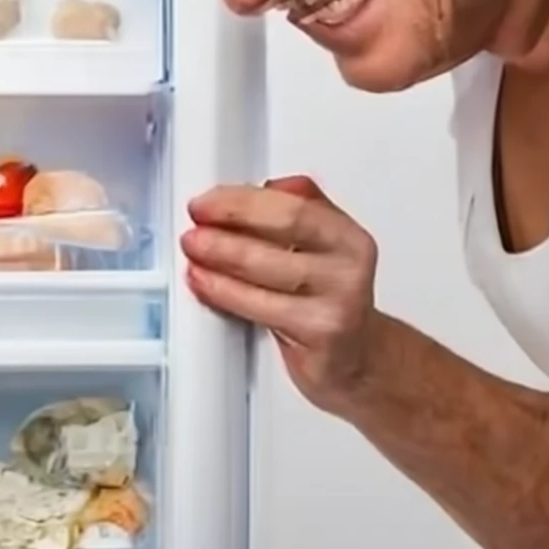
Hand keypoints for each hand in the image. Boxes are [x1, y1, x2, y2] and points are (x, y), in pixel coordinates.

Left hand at [181, 175, 378, 411]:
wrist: (355, 362)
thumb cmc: (330, 301)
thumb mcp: (323, 249)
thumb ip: (298, 210)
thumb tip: (265, 186)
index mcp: (347, 237)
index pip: (294, 206)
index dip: (245, 201)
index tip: (209, 201)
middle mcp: (347, 268)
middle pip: (283, 233)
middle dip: (229, 225)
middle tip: (194, 224)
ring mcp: (335, 305)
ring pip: (266, 273)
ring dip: (220, 258)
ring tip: (193, 249)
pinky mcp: (317, 339)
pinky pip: (259, 310)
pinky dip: (223, 292)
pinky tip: (204, 283)